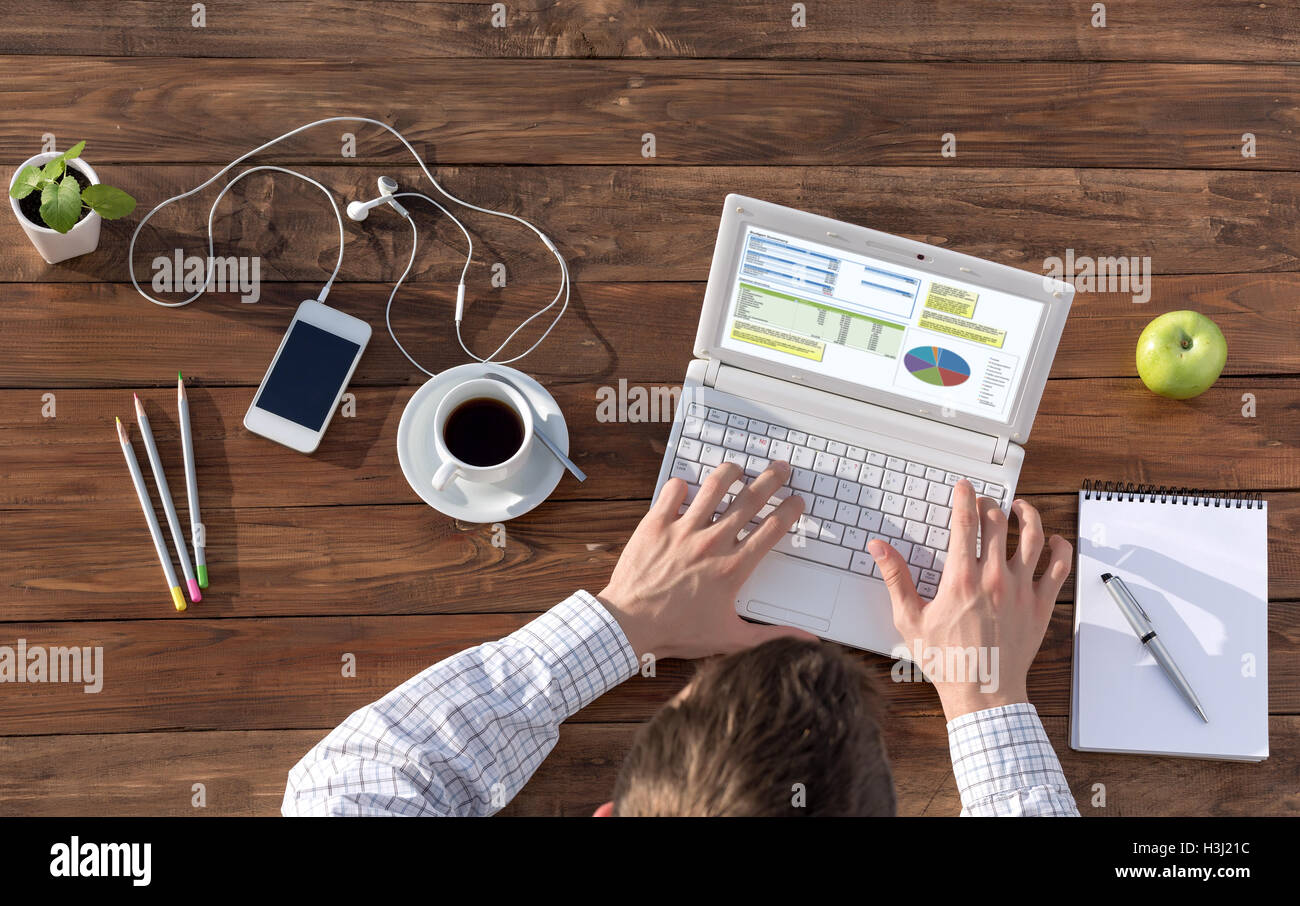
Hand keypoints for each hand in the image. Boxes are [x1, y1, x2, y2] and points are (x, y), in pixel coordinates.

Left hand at [596, 460, 816, 659]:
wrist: (630, 626)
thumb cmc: (678, 632)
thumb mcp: (731, 638)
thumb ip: (772, 635)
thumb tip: (808, 641)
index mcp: (733, 567)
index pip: (772, 529)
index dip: (789, 510)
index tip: (796, 501)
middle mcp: (712, 543)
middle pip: (750, 499)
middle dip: (771, 479)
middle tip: (781, 468)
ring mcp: (683, 530)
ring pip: (714, 487)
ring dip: (730, 472)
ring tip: (737, 467)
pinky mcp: (656, 524)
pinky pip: (674, 491)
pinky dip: (682, 485)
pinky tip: (686, 487)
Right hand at [868, 480, 1071, 721]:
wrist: (983, 692)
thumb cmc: (946, 659)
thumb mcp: (910, 619)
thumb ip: (896, 578)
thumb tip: (879, 548)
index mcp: (961, 579)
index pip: (965, 523)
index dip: (964, 498)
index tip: (964, 487)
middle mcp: (995, 579)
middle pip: (997, 523)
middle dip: (989, 505)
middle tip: (983, 503)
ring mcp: (1022, 590)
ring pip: (1032, 537)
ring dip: (1027, 516)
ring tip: (1019, 508)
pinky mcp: (1041, 605)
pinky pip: (1059, 568)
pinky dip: (1059, 548)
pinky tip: (1052, 540)